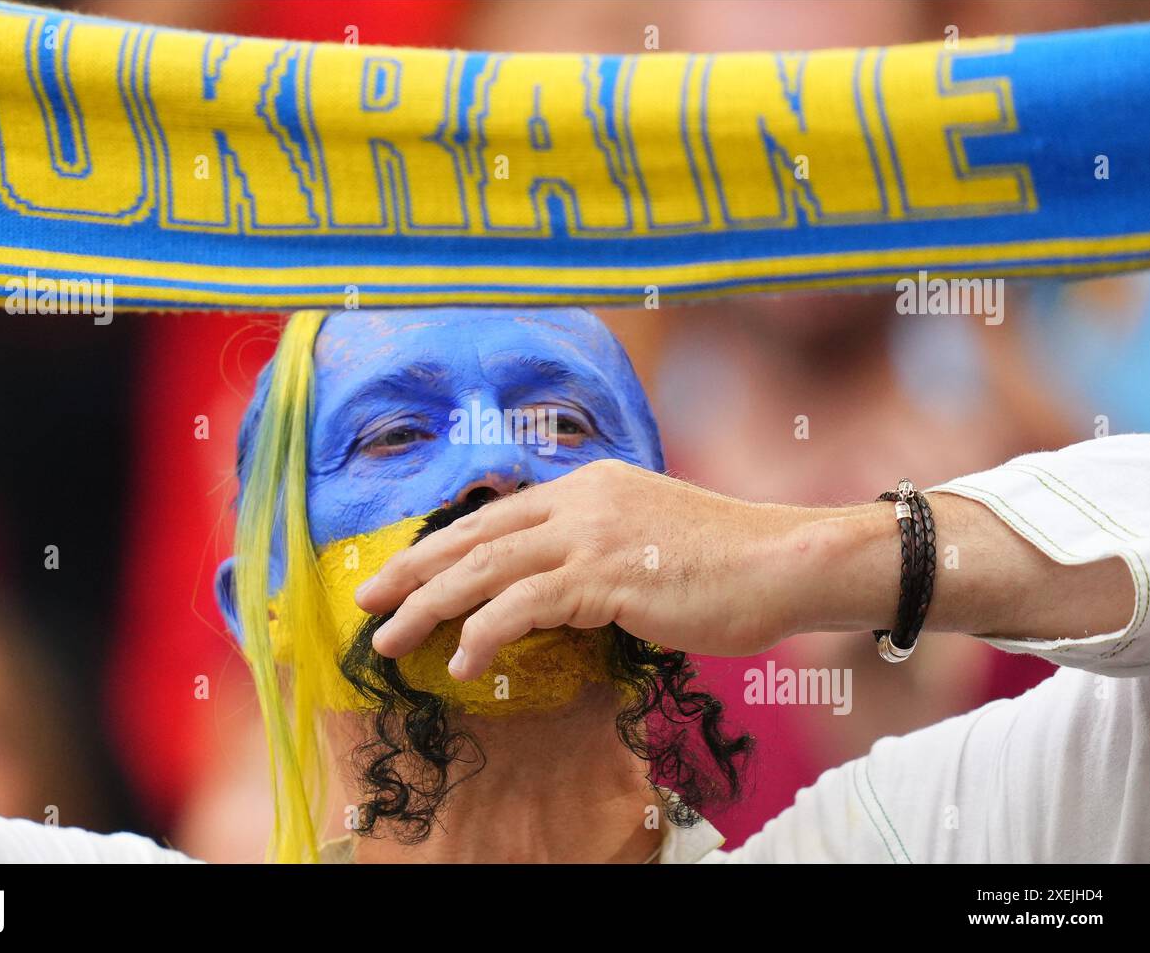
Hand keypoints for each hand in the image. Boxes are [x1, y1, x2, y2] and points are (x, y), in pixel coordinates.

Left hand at [354, 459, 831, 679]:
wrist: (784, 560)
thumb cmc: (724, 563)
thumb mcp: (645, 542)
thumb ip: (593, 553)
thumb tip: (547, 592)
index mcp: (587, 486)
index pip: (495, 516)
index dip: (442, 546)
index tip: (402, 572)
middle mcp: (580, 500)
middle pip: (473, 534)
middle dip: (412, 570)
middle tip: (365, 600)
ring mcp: (591, 533)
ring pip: (485, 568)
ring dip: (428, 607)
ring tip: (388, 640)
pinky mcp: (606, 574)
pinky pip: (524, 605)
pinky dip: (485, 633)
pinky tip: (463, 662)